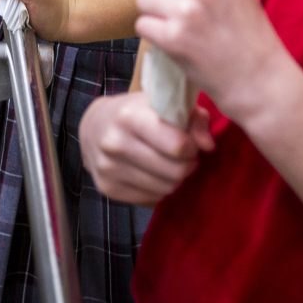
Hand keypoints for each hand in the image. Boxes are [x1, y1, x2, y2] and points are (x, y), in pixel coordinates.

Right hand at [78, 91, 215, 204]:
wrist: (94, 126)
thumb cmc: (137, 111)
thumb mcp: (164, 104)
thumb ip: (194, 119)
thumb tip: (209, 146)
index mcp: (130, 116)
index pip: (178, 146)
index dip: (191, 147)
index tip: (189, 143)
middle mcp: (115, 143)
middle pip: (175, 172)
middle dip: (186, 166)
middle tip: (182, 157)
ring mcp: (108, 168)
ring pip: (165, 189)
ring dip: (173, 179)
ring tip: (167, 164)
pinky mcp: (106, 188)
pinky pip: (150, 199)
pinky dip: (157, 189)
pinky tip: (152, 174)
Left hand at [133, 0, 291, 123]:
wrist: (260, 80)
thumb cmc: (252, 36)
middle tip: (169, 4)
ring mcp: (184, 12)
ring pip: (142, 0)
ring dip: (152, 13)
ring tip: (175, 25)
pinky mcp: (173, 39)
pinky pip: (142, 26)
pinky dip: (152, 34)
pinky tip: (171, 41)